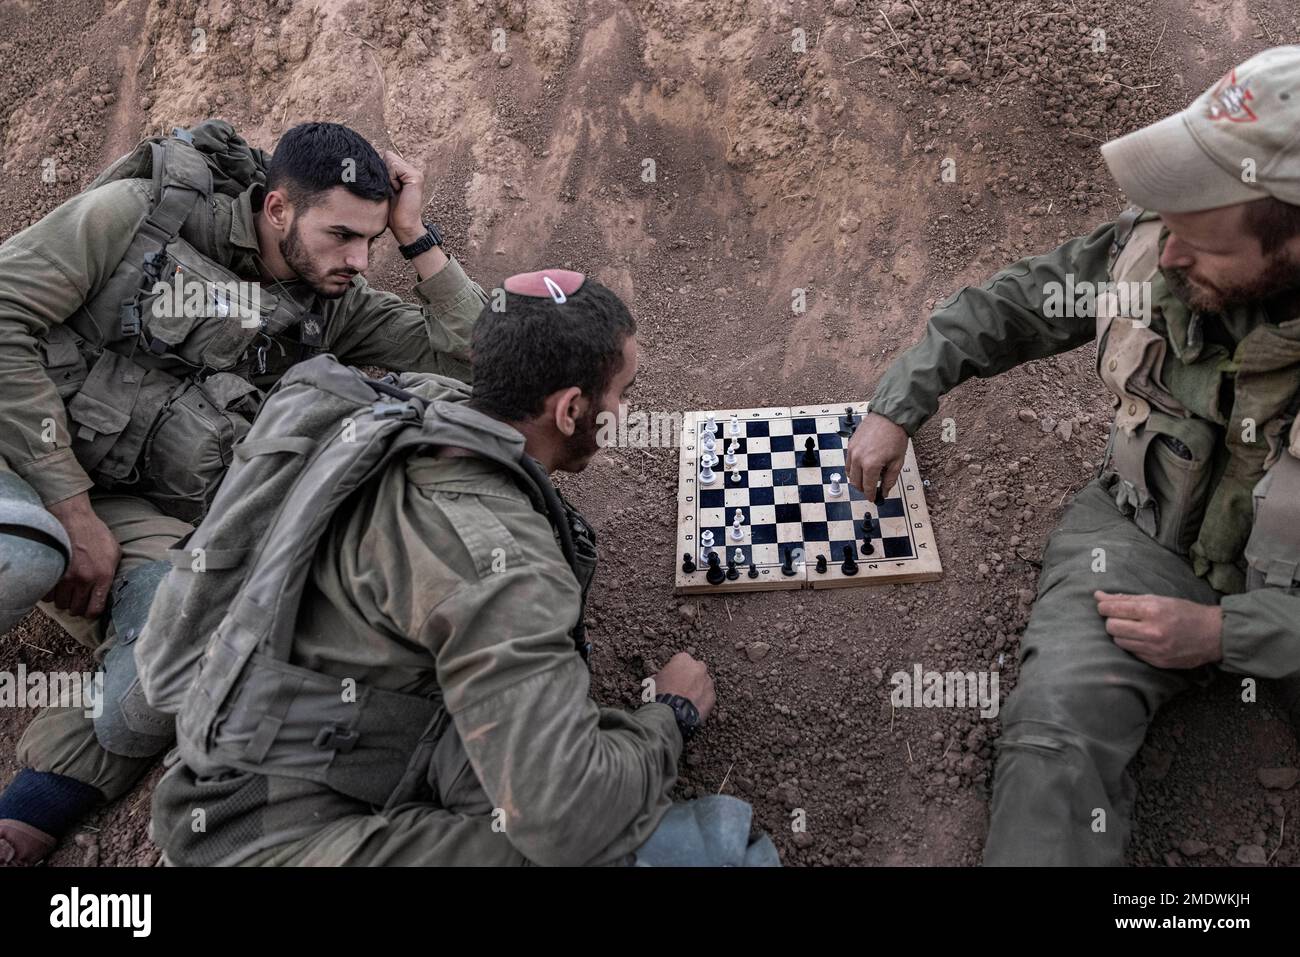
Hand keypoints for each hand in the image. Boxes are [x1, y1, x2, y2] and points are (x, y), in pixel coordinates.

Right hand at [44, 492, 119, 617]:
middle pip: (75, 609)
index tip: (88, 609)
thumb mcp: (114, 551)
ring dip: (62, 600)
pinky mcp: (51, 572)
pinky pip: (46, 595)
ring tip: (66, 591)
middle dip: (76, 607)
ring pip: (60, 604)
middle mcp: (85, 580)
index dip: (90, 613)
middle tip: (76, 599)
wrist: (73, 518)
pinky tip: (55, 585)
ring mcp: (65, 577)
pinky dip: (49, 593)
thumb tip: (112, 588)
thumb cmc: (96, 533)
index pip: (94, 609)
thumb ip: (113, 571)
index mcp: (103, 576)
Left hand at [382, 149, 426, 244]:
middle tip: (390, 190)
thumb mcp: (384, 189)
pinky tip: (397, 191)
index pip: (387, 157)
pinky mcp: (415, 177)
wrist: (403, 226)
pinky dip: (392, 179)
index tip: (386, 188)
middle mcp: (412, 170)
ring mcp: (416, 173)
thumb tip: (367, 162)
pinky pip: (395, 167)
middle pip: (388, 156)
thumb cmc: (391, 212)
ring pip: (390, 160)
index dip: (382, 171)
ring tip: (393, 191)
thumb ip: (382, 174)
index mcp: (406, 172)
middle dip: (384, 173)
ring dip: (387, 177)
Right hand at [653, 652, 715, 722]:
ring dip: (698, 688)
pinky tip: (693, 707)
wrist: (672, 713)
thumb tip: (657, 679)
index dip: (675, 670)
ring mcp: (707, 681)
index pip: (680, 660)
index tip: (672, 678)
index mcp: (683, 659)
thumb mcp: (653, 682)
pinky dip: (702, 700)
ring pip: (704, 682)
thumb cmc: (661, 695)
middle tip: (681, 688)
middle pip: (696, 669)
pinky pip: (708, 696)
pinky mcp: (713, 696)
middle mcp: (698, 667)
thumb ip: (660, 676)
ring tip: (687, 700)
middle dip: (690, 676)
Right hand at [845, 412, 909, 498]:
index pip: (867, 487)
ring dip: (857, 479)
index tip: (873, 498)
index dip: (871, 495)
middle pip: (855, 482)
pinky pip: (848, 462)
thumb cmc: (895, 436)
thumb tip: (884, 491)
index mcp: (871, 465)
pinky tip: (863, 467)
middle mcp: (858, 459)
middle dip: (863, 489)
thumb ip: (889, 479)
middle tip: (870, 490)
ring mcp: (852, 451)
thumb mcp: (897, 461)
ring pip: (849, 473)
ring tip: (867, 478)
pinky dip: (853, 468)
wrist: (889, 417)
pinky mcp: (850, 444)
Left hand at [1094, 591, 1222, 669]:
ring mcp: (1155, 649)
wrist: (1213, 635)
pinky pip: (1132, 652)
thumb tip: (1098, 595)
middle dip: (1111, 620)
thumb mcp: (1158, 599)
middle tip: (1119, 617)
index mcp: (1152, 610)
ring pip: (1119, 642)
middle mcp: (1152, 631)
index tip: (1103, 605)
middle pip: (1111, 627)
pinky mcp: (1157, 662)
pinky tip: (1143, 639)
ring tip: (1133, 628)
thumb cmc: (1185, 612)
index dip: (1103, 606)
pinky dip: (1133, 645)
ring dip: (1121, 634)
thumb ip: (1127, 599)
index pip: (1112, 609)